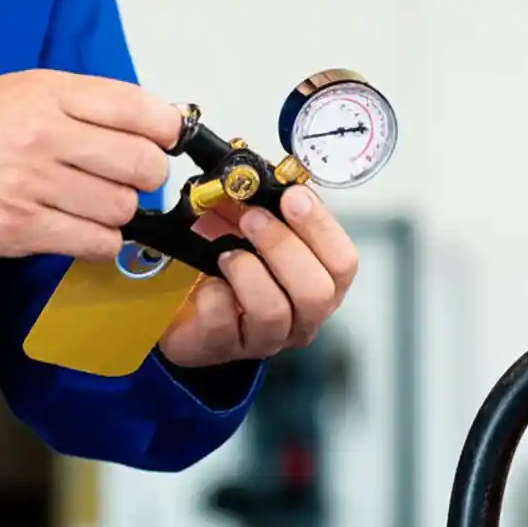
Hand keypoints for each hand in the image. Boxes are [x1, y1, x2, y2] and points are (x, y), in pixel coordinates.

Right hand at [0, 69, 179, 260]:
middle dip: (146, 178)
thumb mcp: (23, 95)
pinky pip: (98, 243)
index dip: (167, 132)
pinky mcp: (23, 229)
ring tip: (90, 205)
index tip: (163, 143)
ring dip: (118, 214)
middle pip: (142, 164)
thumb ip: (85, 106)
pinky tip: (83, 231)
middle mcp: (43, 134)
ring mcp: (33, 183)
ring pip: (123, 208)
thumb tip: (157, 128)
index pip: (140, 109)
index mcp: (48, 94)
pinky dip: (102, 242)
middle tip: (126, 180)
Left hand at [157, 186, 358, 367]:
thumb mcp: (250, 230)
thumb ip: (264, 207)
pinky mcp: (223, 348)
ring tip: (225, 252)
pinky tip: (205, 283)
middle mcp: (300, 318)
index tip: (293, 197)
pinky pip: (224, 323)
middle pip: (317, 292)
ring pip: (274, 312)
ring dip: (248, 271)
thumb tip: (257, 178)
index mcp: (319, 285)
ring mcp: (264, 339)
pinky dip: (213, 295)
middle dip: (283, 246)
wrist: (185, 309)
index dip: (321, 228)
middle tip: (252, 217)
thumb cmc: (227, 269)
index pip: (343, 263)